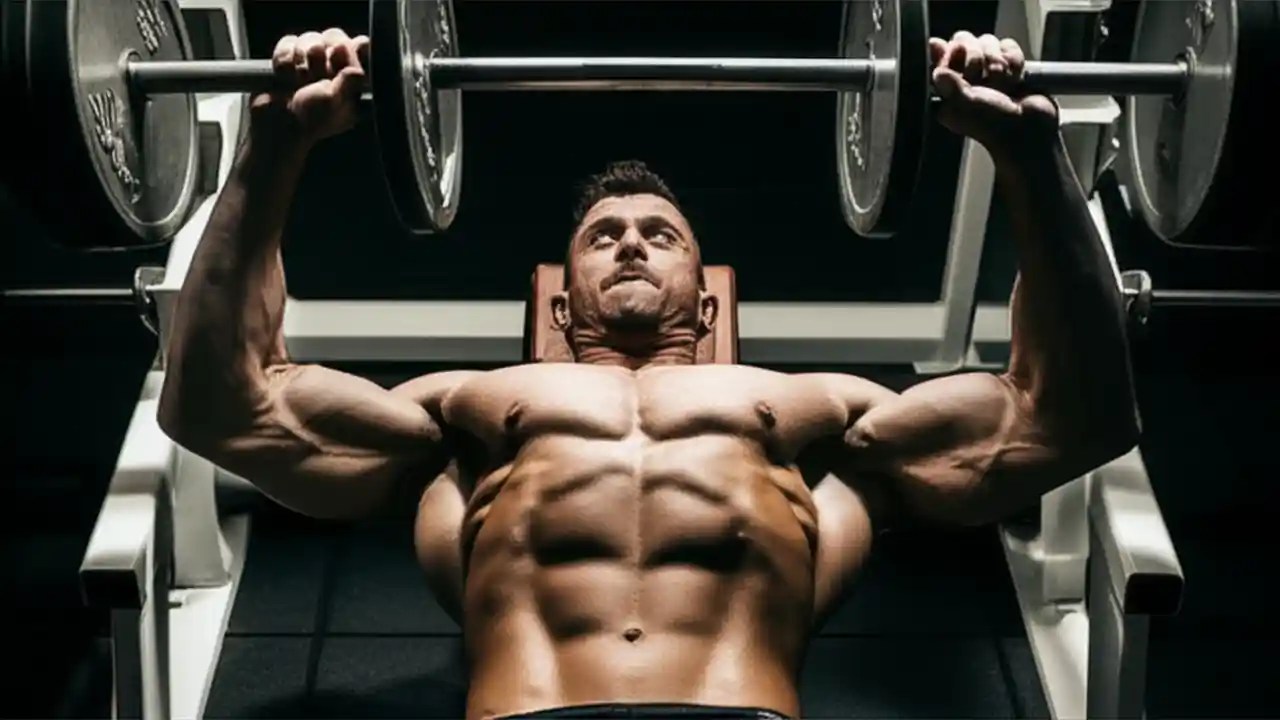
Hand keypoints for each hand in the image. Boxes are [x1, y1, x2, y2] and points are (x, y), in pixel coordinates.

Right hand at [251, 29, 369, 144]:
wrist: (273, 126)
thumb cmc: (307, 121)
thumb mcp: (333, 103)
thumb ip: (348, 82)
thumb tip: (358, 67)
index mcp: (352, 81)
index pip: (361, 47)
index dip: (349, 49)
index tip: (338, 57)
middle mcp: (335, 70)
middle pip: (334, 37)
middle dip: (321, 55)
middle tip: (315, 76)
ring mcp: (311, 63)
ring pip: (311, 38)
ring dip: (301, 60)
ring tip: (298, 81)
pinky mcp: (289, 59)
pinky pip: (288, 42)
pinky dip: (284, 58)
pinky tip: (284, 76)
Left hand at [929, 32, 1057, 154]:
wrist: (1031, 129)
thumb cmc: (995, 124)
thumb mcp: (966, 105)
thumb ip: (951, 85)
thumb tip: (937, 72)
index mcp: (947, 88)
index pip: (939, 54)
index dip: (949, 53)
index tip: (959, 63)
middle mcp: (965, 77)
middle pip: (963, 40)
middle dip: (975, 57)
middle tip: (981, 77)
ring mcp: (987, 69)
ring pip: (987, 40)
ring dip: (997, 61)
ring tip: (1003, 84)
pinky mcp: (1010, 64)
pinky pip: (1008, 45)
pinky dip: (1014, 60)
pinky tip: (1016, 78)